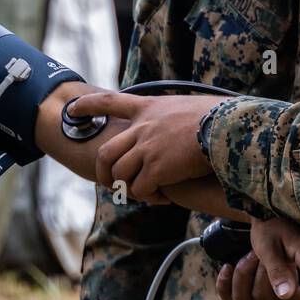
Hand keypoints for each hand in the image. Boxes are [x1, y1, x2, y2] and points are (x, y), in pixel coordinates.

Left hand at [67, 91, 222, 202]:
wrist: (227, 128)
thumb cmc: (220, 117)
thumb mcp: (189, 107)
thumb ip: (175, 118)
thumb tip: (184, 127)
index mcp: (149, 107)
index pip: (110, 102)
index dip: (88, 105)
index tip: (72, 109)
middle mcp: (142, 128)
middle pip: (106, 152)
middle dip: (103, 173)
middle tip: (109, 185)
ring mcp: (146, 148)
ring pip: (119, 175)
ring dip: (129, 189)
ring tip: (145, 194)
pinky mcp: (156, 169)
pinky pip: (141, 190)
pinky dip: (149, 197)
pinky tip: (163, 197)